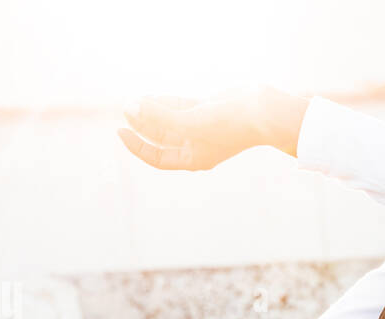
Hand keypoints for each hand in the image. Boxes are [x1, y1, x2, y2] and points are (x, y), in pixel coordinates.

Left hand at [117, 85, 307, 169]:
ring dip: (152, 111)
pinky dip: (165, 103)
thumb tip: (130, 107)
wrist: (263, 112)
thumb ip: (158, 117)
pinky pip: (180, 108)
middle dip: (142, 124)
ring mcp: (202, 127)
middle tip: (126, 107)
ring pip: (169, 121)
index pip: (157, 157)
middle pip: (160, 137)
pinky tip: (151, 96)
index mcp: (193, 158)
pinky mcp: (207, 111)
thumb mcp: (190, 123)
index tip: (121, 130)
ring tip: (134, 99)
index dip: (136, 146)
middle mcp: (196, 146)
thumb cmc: (229, 124)